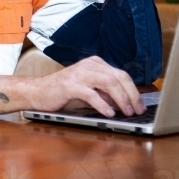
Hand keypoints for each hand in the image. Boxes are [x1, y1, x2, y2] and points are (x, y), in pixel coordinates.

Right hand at [0, 56, 145, 116]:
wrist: (38, 92)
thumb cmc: (64, 93)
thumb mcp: (89, 90)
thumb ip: (105, 92)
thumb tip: (126, 102)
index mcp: (95, 64)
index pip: (121, 75)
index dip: (134, 91)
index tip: (141, 105)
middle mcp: (89, 65)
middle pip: (119, 77)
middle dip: (132, 95)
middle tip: (137, 111)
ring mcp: (79, 74)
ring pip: (109, 83)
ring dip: (121, 100)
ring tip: (127, 112)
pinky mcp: (70, 85)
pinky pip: (92, 94)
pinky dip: (103, 105)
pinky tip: (109, 113)